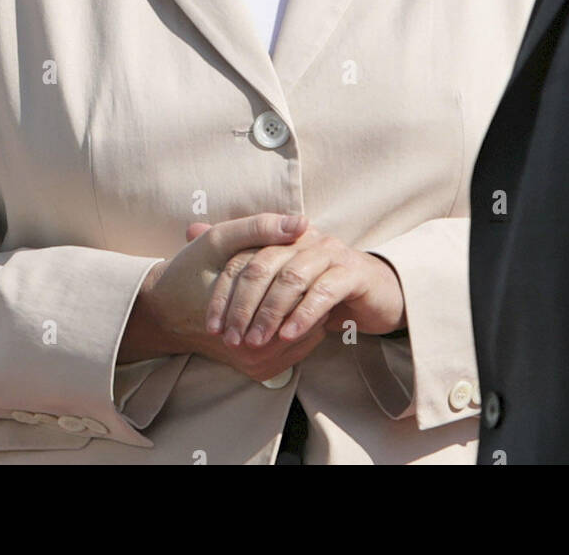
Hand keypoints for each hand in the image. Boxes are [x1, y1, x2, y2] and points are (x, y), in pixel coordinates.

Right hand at [119, 213, 329, 380]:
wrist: (164, 312)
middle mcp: (252, 352)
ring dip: (310, 308)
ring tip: (309, 280)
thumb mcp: (220, 240)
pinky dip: (302, 325)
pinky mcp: (260, 370)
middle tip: (315, 265)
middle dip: (313, 291)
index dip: (308, 271)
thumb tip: (304, 222)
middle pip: (306, 319)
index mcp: (243, 320)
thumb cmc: (191, 271)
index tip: (311, 249)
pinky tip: (298, 302)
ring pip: (305, 335)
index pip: (298, 297)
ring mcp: (257, 365)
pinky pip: (297, 348)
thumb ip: (261, 229)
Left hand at [198, 222, 406, 349]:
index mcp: (282, 235)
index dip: (224, 293)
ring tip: (255, 341)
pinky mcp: (353, 272)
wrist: (377, 292)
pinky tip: (289, 336)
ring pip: (292, 277)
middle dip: (243, 305)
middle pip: (264, 265)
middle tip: (231, 338)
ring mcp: (330, 252)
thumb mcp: (278, 273)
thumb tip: (191, 227)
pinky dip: (303, 313)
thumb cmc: (321, 284)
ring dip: (270, 312)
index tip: (212, 326)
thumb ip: (235, 253)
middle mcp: (304, 238)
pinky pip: (324, 291)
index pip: (243, 258)